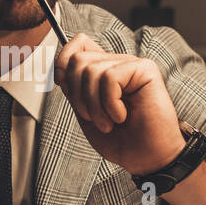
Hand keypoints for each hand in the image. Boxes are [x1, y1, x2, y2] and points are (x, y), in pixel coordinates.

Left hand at [53, 33, 184, 175]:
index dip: (62, 62)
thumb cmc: (121, 140)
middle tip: (93, 117)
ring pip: (91, 70)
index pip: (78, 45)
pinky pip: (110, 78)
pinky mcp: (145, 70)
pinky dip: (110, 104)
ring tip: (109, 121)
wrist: (147, 159)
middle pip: (78, 60)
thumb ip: (74, 88)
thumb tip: (58, 68)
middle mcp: (118, 64)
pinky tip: (122, 115)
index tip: (63, 85)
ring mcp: (132, 65)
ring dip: (95, 106)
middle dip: (77, 95)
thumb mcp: (85, 112)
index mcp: (104, 71)